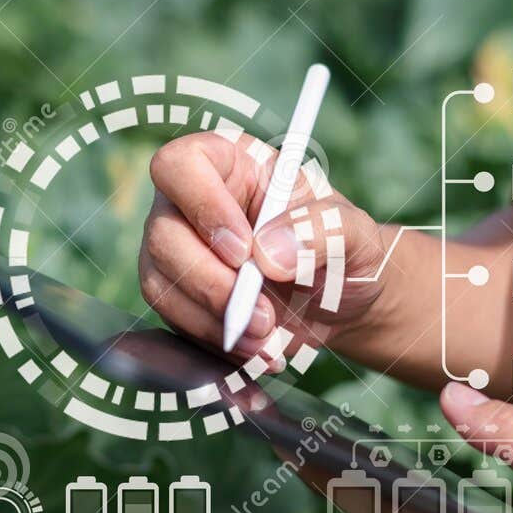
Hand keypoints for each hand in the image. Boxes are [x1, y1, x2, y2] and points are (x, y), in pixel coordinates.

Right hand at [138, 132, 389, 361]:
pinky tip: (257, 349)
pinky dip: (214, 342)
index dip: (201, 205)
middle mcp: (192, 204)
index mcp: (230, 165)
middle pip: (162, 234)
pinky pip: (174, 320)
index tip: (244, 249)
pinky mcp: (179, 295)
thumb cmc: (344, 250)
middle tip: (264, 312)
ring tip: (267, 336)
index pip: (179, 164)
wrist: (341, 301)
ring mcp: (179, 251)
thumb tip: (267, 254)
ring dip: (212, 320)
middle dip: (212, 283)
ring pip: (159, 282)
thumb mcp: (352, 232)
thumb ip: (319, 230)